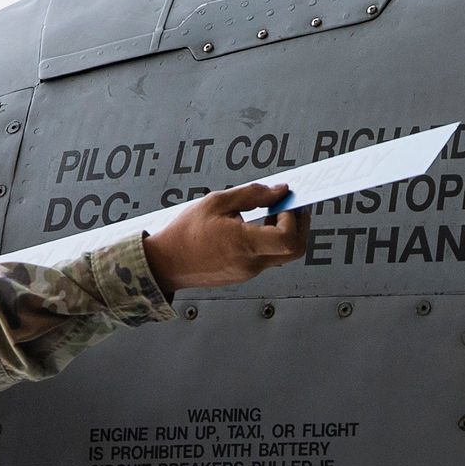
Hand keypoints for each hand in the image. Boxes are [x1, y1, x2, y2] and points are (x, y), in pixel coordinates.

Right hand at [142, 183, 311, 292]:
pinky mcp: (243, 274)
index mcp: (243, 245)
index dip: (294, 219)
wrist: (165, 264)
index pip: (289, 239)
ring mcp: (248, 272)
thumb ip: (252, 195)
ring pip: (282, 254)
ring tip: (268, 212)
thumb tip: (279, 190)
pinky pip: (266, 258)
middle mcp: (250, 263)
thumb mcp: (216, 202)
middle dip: (300, 226)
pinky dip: (269, 240)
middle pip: (295, 250)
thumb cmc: (185, 233)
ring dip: (283, 232)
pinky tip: (254, 226)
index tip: (285, 202)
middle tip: (291, 206)